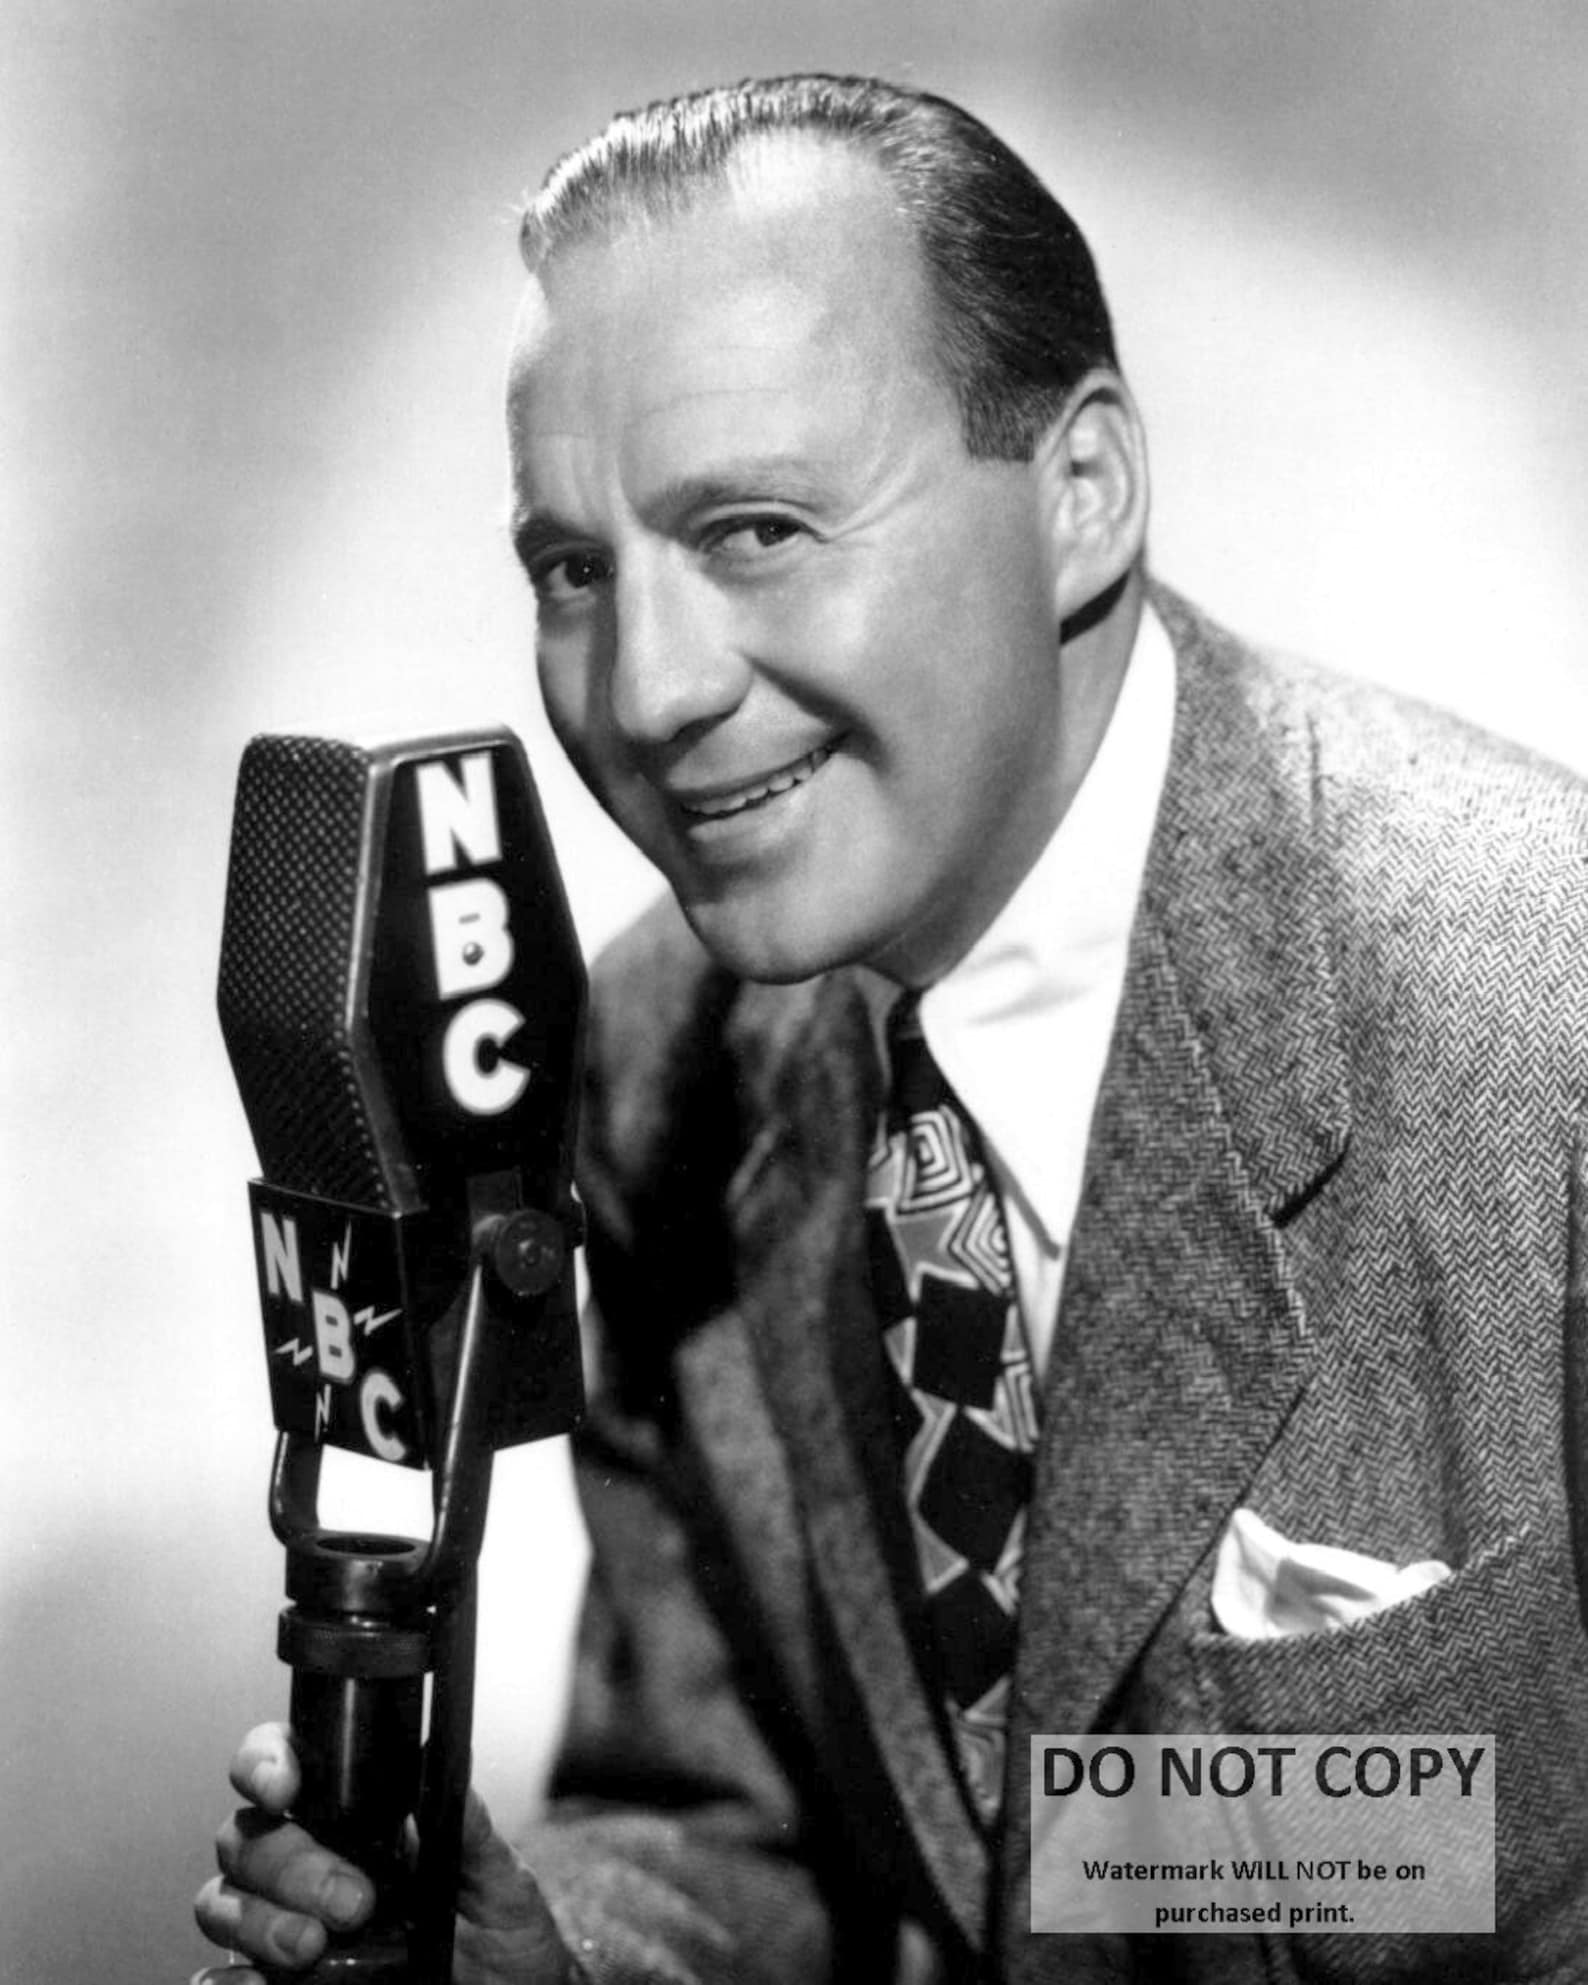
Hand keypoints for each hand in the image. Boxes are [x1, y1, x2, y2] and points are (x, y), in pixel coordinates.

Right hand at [192, 1723, 575, 1982]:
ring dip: (255, 1919)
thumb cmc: (502, 1937)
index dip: (266, 1763)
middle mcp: (305, 1863)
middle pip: (246, 1838)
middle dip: (288, 1863)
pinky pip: (221, 1978)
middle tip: (353, 1900)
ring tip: (311, 1946)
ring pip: (221, 1902)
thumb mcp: (498, 1878)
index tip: (286, 1788)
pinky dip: (227, 1980)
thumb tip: (437, 1763)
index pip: (284, 1765)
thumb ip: (469, 1827)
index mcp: (354, 1818)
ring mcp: (283, 1925)